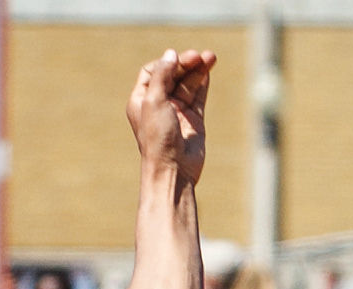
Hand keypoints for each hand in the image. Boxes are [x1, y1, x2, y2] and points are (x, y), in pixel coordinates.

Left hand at [127, 47, 214, 186]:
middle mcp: (158, 105)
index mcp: (141, 101)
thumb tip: (170, 54)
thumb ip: (161, 75)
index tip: (176, 61)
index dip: (166, 63)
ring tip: (211, 57)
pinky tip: (209, 67)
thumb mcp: (154, 101)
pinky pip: (199, 94)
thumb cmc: (158, 139)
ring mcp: (177, 112)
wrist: (173, 169)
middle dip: (186, 63)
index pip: (153, 71)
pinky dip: (203, 80)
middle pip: (173, 74)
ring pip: (188, 82)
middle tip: (198, 56)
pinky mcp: (193, 118)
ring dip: (198, 68)